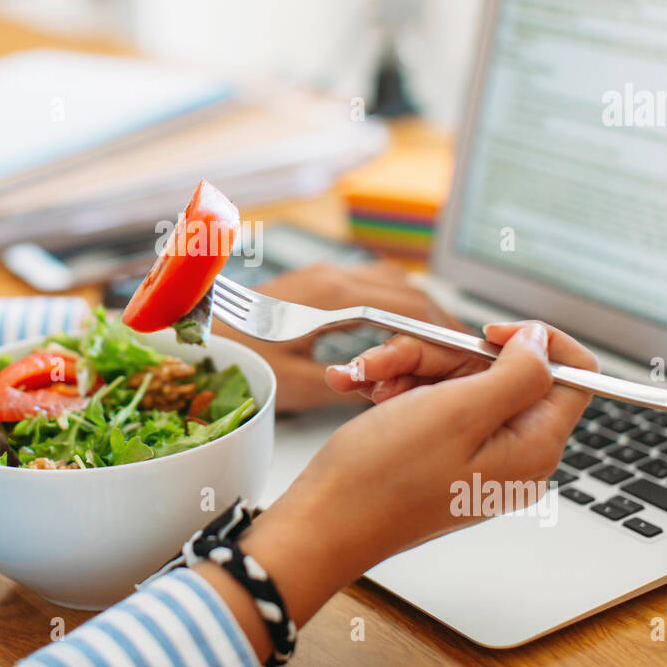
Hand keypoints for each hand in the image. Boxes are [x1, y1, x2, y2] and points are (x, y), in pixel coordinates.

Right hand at [194, 320, 598, 660]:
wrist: (324, 522)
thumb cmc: (384, 478)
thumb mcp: (460, 411)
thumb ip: (519, 372)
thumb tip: (542, 343)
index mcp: (533, 447)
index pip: (572, 375)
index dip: (533, 342)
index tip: (486, 334)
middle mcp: (511, 453)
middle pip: (498, 370)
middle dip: (439, 354)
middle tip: (391, 359)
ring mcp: (474, 455)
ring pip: (456, 379)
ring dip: (407, 367)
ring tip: (365, 379)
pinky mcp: (440, 454)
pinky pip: (430, 401)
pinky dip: (396, 387)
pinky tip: (361, 390)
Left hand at [212, 261, 463, 412]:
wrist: (198, 329)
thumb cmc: (237, 357)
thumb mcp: (291, 384)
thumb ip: (342, 386)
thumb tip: (387, 392)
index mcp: (333, 298)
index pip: (408, 306)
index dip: (443, 330)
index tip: (468, 352)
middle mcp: (333, 277)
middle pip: (406, 290)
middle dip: (440, 319)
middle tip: (466, 351)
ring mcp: (323, 275)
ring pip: (390, 281)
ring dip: (419, 307)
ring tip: (441, 341)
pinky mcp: (315, 281)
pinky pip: (370, 283)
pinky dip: (396, 301)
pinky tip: (403, 327)